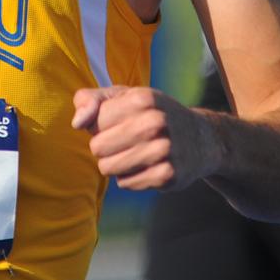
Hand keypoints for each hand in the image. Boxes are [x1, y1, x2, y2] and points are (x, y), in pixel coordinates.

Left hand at [72, 85, 222, 191]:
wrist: (202, 139)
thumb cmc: (152, 114)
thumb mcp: (125, 96)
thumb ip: (92, 100)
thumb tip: (77, 123)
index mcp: (143, 98)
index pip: (93, 122)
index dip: (100, 126)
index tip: (118, 123)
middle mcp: (155, 122)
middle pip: (97, 148)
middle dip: (105, 147)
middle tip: (125, 141)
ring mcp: (163, 150)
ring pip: (108, 168)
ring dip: (116, 164)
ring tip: (135, 153)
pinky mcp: (167, 175)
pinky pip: (125, 184)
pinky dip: (131, 177)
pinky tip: (147, 166)